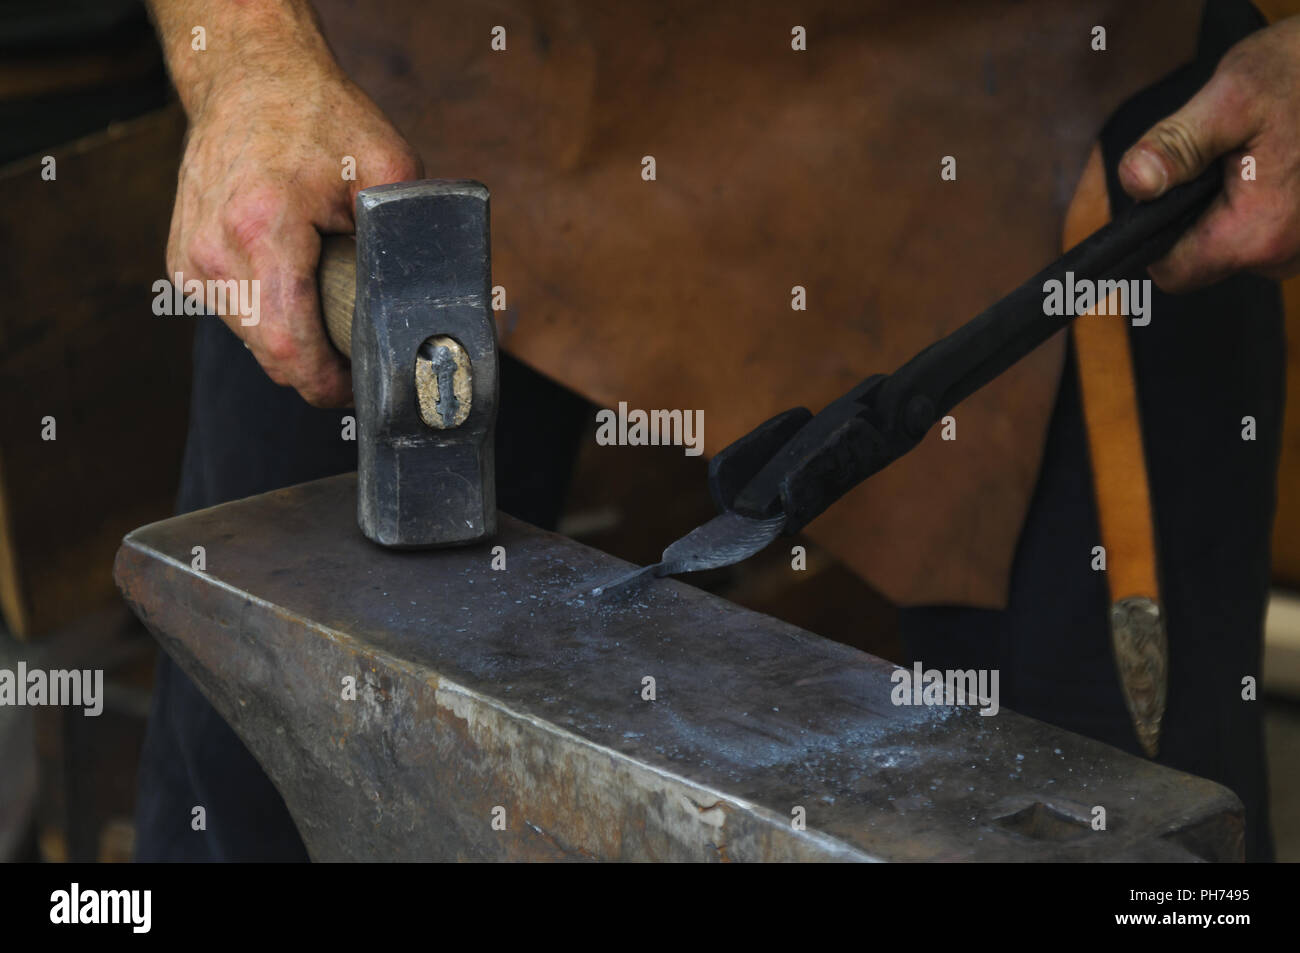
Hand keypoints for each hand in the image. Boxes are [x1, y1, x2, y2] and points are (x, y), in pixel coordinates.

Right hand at [166, 44, 419, 405]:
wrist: (248, 78)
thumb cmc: (319, 117)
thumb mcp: (388, 166)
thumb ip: (410, 234)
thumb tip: (434, 298)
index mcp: (264, 227)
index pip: (288, 344)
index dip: (328, 383)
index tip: (360, 387)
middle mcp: (217, 249)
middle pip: (271, 354)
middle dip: (318, 369)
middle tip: (359, 357)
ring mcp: (192, 258)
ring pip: (251, 341)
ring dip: (294, 341)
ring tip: (329, 308)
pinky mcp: (182, 262)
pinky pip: (234, 317)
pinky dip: (269, 316)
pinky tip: (294, 286)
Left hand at [1118, 17, 1299, 291]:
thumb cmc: (1296, 73)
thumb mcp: (1230, 98)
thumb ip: (1178, 145)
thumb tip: (1135, 183)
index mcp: (1258, 233)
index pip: (1173, 273)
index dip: (1155, 236)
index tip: (1169, 189)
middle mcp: (1287, 254)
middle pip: (1203, 261)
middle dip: (1194, 217)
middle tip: (1218, 160)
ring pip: (1233, 248)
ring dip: (1227, 209)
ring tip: (1250, 157)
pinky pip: (1261, 235)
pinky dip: (1254, 206)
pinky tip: (1272, 166)